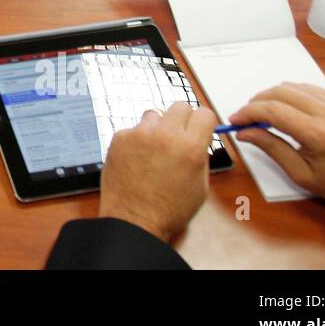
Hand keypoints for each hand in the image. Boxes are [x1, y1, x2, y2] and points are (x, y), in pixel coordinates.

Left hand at [99, 102, 217, 242]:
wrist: (134, 219)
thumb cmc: (168, 210)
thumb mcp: (200, 187)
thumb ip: (200, 157)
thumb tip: (199, 139)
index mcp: (190, 147)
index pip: (204, 113)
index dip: (204, 122)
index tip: (200, 128)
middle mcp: (165, 135)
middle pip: (180, 106)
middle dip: (183, 120)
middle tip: (179, 136)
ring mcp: (140, 134)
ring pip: (154, 115)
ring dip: (158, 128)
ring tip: (155, 150)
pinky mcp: (120, 137)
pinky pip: (134, 129)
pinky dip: (137, 140)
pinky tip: (137, 159)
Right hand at [230, 83, 324, 239]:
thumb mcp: (302, 174)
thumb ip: (271, 148)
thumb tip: (244, 132)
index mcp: (319, 134)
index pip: (273, 110)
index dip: (248, 113)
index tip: (234, 121)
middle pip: (280, 92)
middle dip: (257, 102)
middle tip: (245, 118)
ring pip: (293, 86)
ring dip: (273, 96)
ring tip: (263, 114)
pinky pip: (309, 89)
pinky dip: (291, 95)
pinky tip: (286, 110)